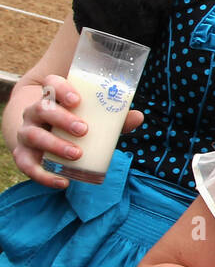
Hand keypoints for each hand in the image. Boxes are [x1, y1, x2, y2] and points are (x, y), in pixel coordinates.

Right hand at [12, 74, 141, 187]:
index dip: (61, 88)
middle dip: (62, 119)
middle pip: (41, 109)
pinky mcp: (23, 156)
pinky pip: (28, 166)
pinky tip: (63, 182)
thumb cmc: (74, 124)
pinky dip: (44, 176)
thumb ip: (113, 119)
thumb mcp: (92, 119)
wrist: (43, 140)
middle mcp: (34, 113)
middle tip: (83, 129)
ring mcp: (27, 133)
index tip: (77, 100)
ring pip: (33, 135)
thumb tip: (138, 116)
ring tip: (77, 154)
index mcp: (52, 98)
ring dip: (55, 145)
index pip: (51, 84)